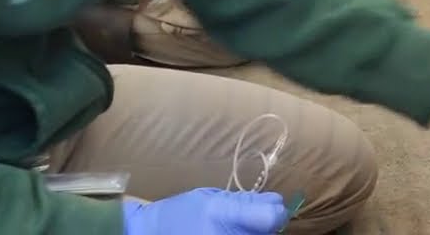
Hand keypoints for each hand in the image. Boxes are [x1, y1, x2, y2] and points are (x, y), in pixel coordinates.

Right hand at [122, 188, 288, 234]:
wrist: (151, 234)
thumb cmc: (181, 213)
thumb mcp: (210, 198)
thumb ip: (244, 202)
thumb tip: (278, 202)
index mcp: (221, 213)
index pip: (270, 218)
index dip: (276, 212)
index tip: (274, 207)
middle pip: (269, 232)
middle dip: (265, 225)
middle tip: (248, 220)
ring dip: (255, 234)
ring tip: (233, 228)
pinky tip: (231, 234)